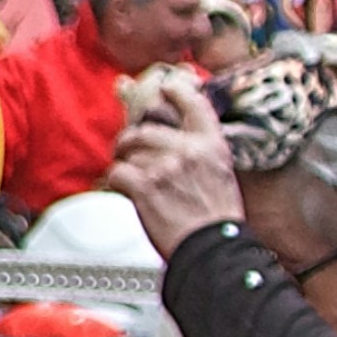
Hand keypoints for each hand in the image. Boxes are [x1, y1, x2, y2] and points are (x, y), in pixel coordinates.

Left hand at [106, 75, 242, 253]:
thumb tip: (174, 137)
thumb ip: (199, 150)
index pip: (194, 104)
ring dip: (126, 165)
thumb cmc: (216, 216)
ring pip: (129, 152)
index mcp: (212, 145)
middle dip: (131, 141)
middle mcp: (189, 150)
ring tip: (133, 179)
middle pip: (145, 129)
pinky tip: (125, 191)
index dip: (176, 91)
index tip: (165, 88)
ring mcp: (166, 166)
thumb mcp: (220, 173)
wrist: (213, 248)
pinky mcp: (145, 185)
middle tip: (128, 151)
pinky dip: (116, 182)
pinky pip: (116, 172)